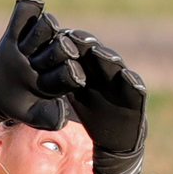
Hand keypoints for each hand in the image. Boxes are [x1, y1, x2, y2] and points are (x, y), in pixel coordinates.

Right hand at [0, 0, 86, 128]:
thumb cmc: (22, 107)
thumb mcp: (33, 116)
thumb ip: (49, 117)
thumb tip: (63, 114)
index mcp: (62, 76)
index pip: (69, 71)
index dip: (70, 71)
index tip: (71, 71)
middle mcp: (52, 56)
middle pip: (59, 46)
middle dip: (57, 49)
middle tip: (49, 56)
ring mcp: (35, 43)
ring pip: (45, 28)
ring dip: (44, 29)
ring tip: (43, 31)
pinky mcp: (17, 33)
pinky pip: (23, 16)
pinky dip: (27, 10)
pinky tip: (33, 3)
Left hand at [66, 32, 146, 173]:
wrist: (115, 138)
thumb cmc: (93, 113)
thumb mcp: (74, 95)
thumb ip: (62, 80)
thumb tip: (35, 65)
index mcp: (91, 69)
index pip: (80, 51)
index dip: (71, 43)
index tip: (59, 35)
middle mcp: (107, 70)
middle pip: (97, 53)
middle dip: (88, 45)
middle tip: (77, 38)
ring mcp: (123, 82)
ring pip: (116, 66)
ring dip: (109, 58)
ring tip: (99, 53)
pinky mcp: (136, 97)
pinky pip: (137, 88)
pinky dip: (133, 82)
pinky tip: (127, 76)